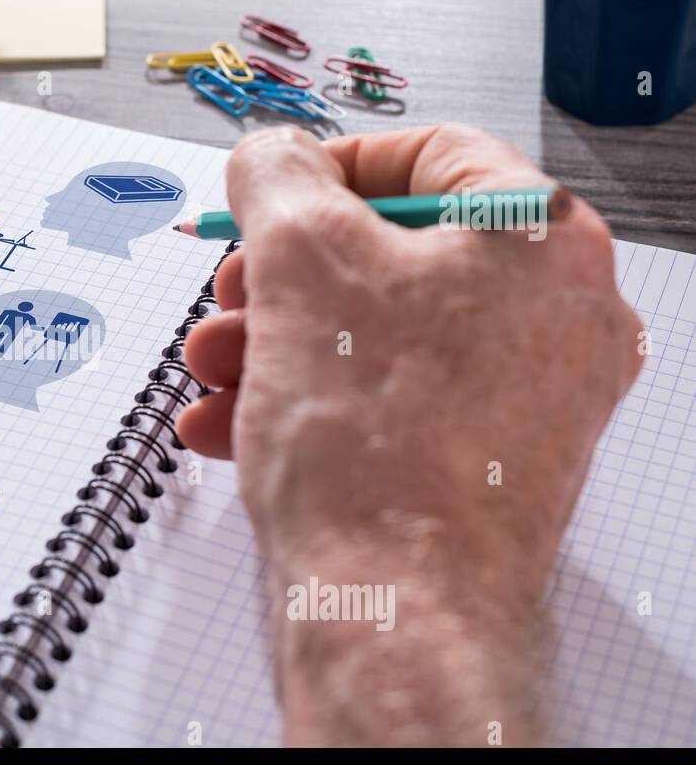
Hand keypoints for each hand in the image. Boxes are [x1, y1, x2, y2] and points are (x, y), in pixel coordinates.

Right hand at [176, 125, 642, 744]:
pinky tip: (230, 425)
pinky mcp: (479, 463)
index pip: (432, 154)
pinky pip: (381, 404)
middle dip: (280, 277)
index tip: (270, 198)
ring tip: (214, 371)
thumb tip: (272, 154)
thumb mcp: (300, 261)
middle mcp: (551, 319)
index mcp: (542, 243)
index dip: (328, 167)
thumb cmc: (377, 449)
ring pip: (374, 335)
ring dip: (273, 343)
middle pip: (391, 255)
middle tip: (229, 298)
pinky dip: (302, 403)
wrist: (393, 610)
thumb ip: (277, 177)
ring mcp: (521, 400)